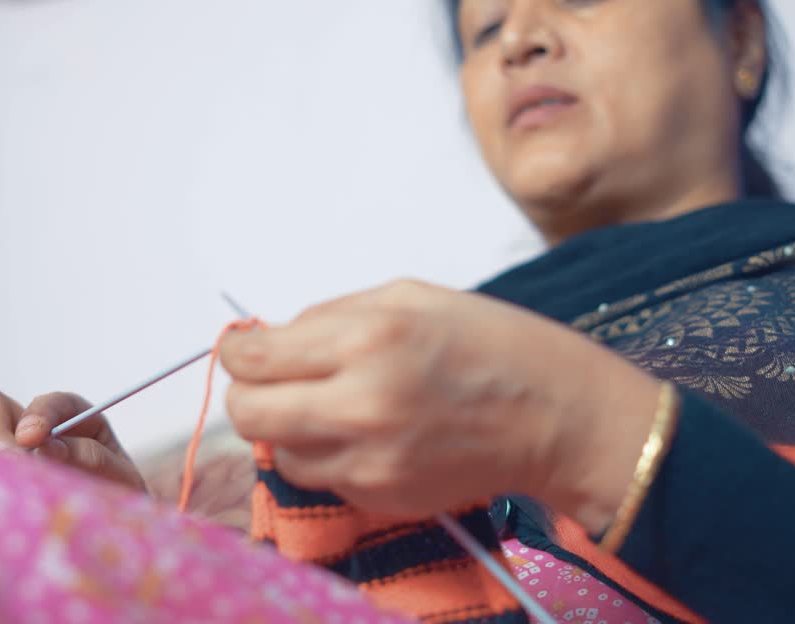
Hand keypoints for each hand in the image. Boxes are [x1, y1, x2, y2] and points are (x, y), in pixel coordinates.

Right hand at [0, 390, 147, 493]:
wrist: (103, 546)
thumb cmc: (114, 507)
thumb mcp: (118, 480)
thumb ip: (89, 459)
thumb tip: (45, 448)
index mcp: (69, 419)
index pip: (50, 404)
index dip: (39, 414)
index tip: (33, 438)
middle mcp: (23, 428)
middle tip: (5, 463)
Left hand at [219, 279, 660, 529]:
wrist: (556, 415)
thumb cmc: (490, 343)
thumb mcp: (408, 297)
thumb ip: (331, 316)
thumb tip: (271, 338)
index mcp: (366, 337)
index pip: (254, 358)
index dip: (238, 353)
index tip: (247, 351)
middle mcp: (360, 402)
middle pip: (246, 413)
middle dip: (248, 394)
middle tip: (271, 383)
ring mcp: (368, 459)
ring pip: (278, 451)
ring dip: (288, 428)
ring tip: (329, 408)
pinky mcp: (380, 497)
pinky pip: (320, 478)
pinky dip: (326, 456)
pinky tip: (363, 434)